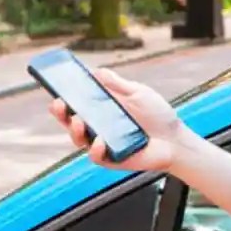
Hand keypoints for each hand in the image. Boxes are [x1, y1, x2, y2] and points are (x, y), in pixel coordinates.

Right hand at [48, 66, 187, 172]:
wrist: (175, 139)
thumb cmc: (157, 115)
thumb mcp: (138, 93)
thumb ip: (117, 84)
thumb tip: (96, 71)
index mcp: (102, 109)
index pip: (77, 103)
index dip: (63, 97)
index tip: (55, 89)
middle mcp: (98, 127)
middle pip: (70, 121)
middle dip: (61, 113)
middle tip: (59, 104)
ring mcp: (103, 144)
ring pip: (78, 139)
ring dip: (73, 130)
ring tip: (77, 120)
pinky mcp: (111, 159)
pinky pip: (96, 156)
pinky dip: (95, 149)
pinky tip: (100, 141)